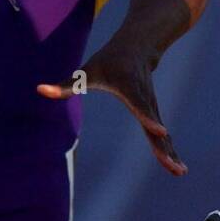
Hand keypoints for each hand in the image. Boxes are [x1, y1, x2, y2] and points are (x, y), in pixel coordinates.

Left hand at [38, 43, 185, 175]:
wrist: (138, 48)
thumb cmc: (108, 61)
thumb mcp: (86, 71)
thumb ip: (65, 84)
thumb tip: (39, 90)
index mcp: (130, 88)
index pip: (139, 105)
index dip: (148, 118)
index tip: (160, 130)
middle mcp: (145, 100)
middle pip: (155, 126)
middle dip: (163, 145)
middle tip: (171, 163)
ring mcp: (153, 109)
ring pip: (162, 135)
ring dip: (170, 154)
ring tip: (180, 172)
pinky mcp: (154, 115)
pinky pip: (163, 137)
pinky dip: (170, 152)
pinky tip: (177, 169)